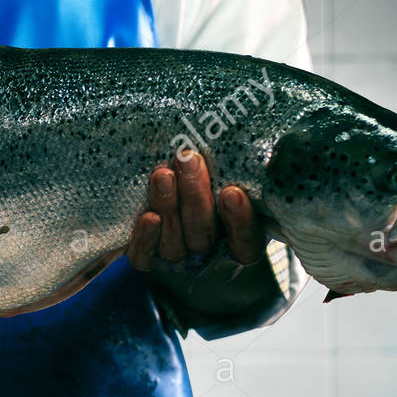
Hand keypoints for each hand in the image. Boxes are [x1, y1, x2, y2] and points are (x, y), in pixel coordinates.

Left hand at [125, 150, 277, 317]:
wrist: (163, 200)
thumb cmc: (206, 186)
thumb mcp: (226, 181)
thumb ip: (232, 173)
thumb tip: (252, 135)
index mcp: (237, 244)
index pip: (245, 243)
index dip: (240, 222)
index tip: (232, 192)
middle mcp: (207, 257)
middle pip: (203, 238)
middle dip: (195, 198)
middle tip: (188, 160)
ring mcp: (175, 262)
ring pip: (173, 244)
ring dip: (169, 207)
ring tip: (163, 175)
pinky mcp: (146, 261)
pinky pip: (144, 257)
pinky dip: (146, 238)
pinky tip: (148, 217)